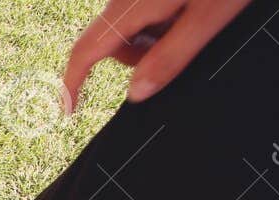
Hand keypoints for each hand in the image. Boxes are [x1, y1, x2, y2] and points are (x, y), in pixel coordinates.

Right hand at [63, 0, 252, 106]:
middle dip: (138, 56)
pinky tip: (195, 8)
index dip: (72, 83)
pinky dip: (166, 18)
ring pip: (134, 24)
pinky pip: (149, 8)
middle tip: (180, 52)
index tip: (68, 109)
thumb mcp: (211, 17)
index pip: (87, 50)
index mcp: (134, 4)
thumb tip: (137, 93)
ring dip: (157, 36)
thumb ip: (172, 57)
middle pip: (113, 39)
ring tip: (197, 21)